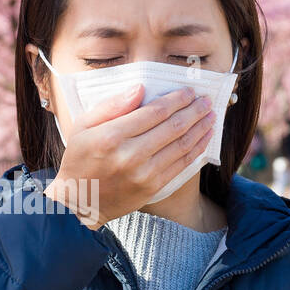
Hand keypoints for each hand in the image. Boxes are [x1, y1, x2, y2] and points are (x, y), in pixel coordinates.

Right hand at [42, 83, 214, 228]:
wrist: (79, 201)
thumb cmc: (79, 158)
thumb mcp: (82, 126)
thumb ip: (111, 106)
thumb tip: (140, 88)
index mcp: (112, 136)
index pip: (154, 112)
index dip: (176, 99)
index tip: (189, 91)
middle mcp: (130, 155)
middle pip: (173, 127)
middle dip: (194, 111)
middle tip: (206, 100)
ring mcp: (144, 174)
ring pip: (182, 145)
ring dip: (201, 128)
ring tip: (211, 115)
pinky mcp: (153, 188)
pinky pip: (181, 165)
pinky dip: (197, 150)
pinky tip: (205, 138)